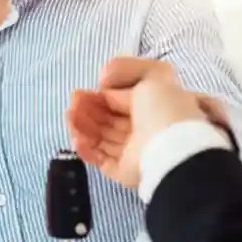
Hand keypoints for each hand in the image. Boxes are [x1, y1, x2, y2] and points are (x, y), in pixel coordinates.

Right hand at [66, 58, 228, 187]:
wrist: (170, 147)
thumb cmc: (164, 108)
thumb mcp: (152, 74)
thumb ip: (126, 70)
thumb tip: (103, 83)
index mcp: (153, 107)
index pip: (119, 102)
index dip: (99, 97)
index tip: (80, 93)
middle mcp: (144, 130)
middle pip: (108, 120)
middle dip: (87, 110)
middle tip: (72, 104)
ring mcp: (135, 152)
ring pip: (101, 139)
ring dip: (83, 127)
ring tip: (70, 117)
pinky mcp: (125, 171)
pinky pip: (101, 160)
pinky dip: (87, 150)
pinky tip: (77, 139)